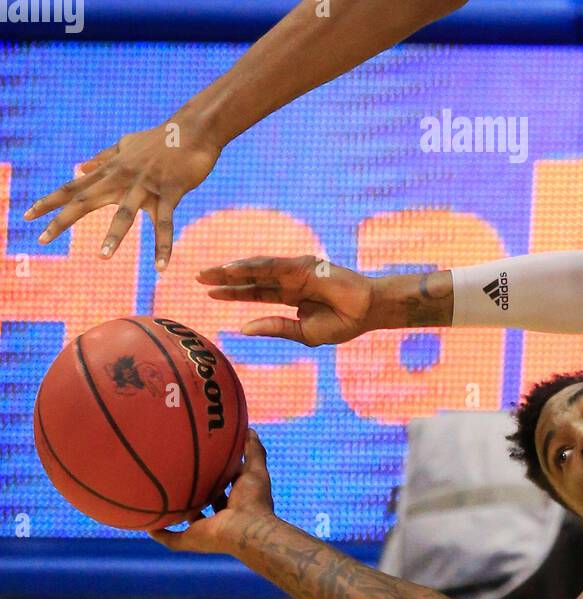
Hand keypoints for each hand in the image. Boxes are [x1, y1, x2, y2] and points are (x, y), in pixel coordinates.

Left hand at [25, 115, 221, 267]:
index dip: (50, 201)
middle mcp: (122, 178)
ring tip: (102, 257)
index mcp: (112, 170)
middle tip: (42, 239)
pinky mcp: (169, 192)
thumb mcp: (127, 145)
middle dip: (63, 219)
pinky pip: (165, 224)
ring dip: (114, 235)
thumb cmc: (162, 138)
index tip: (27, 216)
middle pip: (86, 199)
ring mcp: (145, 185)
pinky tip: (161, 268)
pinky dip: (163, 247)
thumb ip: (104, 157)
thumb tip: (79, 166)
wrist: (195, 128)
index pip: (74, 187)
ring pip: (126, 213)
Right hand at [149, 428, 274, 553]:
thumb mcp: (255, 470)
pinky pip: (172, 539)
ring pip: (190, 523)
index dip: (219, 476)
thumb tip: (249, 430)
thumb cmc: (253, 500)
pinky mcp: (193, 540)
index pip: (227, 488)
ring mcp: (206, 530)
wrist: (246, 529)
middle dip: (198, 493)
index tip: (209, 462)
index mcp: (237, 502)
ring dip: (178, 515)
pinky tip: (149, 526)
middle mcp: (222, 517)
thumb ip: (253, 451)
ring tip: (162, 500)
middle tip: (183, 476)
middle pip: (207, 504)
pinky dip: (161, 534)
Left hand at [197, 254, 374, 344]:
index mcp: (290, 297)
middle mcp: (289, 281)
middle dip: (225, 277)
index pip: (255, 292)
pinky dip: (252, 266)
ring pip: (258, 269)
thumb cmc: (341, 325)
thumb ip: (275, 327)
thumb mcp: (303, 333)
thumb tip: (241, 328)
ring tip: (209, 273)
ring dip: (233, 270)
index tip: (209, 293)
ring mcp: (296, 272)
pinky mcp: (304, 266)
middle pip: (251, 278)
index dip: (232, 292)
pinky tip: (234, 268)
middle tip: (198, 277)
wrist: (367, 313)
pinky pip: (273, 265)